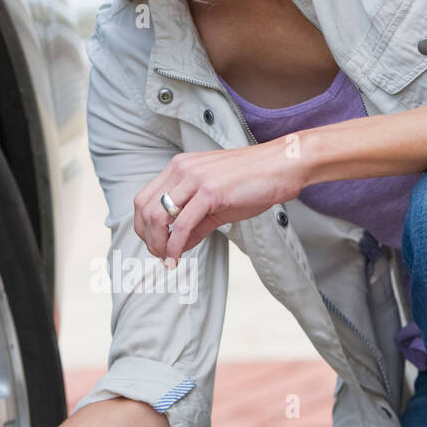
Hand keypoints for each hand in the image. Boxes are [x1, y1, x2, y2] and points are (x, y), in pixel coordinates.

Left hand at [133, 136, 313, 262]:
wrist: (283, 167)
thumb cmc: (254, 183)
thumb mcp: (217, 203)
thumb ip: (195, 224)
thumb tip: (178, 246)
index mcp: (180, 168)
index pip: (144, 198)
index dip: (143, 227)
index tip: (156, 246)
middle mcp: (182, 169)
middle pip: (144, 208)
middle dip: (147, 237)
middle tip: (159, 256)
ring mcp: (194, 178)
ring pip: (158, 216)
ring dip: (158, 244)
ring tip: (167, 260)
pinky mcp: (210, 191)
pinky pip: (181, 224)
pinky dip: (175, 246)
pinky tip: (177, 258)